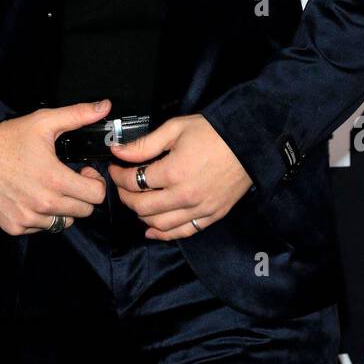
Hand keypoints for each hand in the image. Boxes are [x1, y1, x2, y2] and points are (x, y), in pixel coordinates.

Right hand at [0, 99, 109, 234]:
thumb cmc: (9, 138)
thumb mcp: (44, 121)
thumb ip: (78, 115)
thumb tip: (104, 107)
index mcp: (55, 179)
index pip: (97, 196)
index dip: (95, 182)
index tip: (83, 173)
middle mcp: (43, 203)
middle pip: (84, 211)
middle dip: (81, 195)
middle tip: (67, 179)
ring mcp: (28, 218)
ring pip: (64, 222)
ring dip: (63, 208)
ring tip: (49, 189)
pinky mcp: (15, 226)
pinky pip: (41, 228)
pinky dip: (42, 217)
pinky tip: (32, 197)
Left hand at [107, 114, 251, 238]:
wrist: (249, 142)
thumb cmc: (213, 132)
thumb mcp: (175, 128)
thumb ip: (144, 144)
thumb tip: (118, 152)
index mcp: (173, 172)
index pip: (134, 181)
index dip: (119, 175)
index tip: (115, 168)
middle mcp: (184, 196)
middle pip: (142, 207)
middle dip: (125, 197)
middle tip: (122, 186)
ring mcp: (199, 209)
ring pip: (159, 224)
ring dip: (142, 215)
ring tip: (137, 202)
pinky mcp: (212, 215)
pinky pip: (183, 232)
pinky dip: (164, 234)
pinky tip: (152, 229)